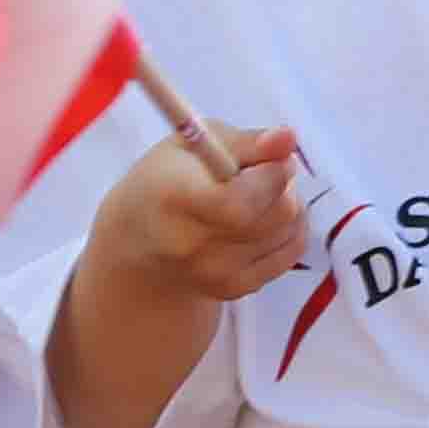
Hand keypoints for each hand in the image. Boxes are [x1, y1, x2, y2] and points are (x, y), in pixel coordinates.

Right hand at [88, 123, 306, 304]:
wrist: (137, 240)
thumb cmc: (166, 179)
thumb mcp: (196, 143)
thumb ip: (248, 142)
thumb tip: (288, 139)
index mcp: (175, 199)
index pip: (239, 202)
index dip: (269, 175)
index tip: (268, 159)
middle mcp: (191, 245)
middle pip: (277, 214)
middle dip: (284, 185)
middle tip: (263, 173)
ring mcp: (213, 273)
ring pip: (289, 230)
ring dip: (289, 205)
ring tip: (257, 194)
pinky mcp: (234, 288)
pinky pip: (291, 252)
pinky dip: (290, 229)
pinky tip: (263, 217)